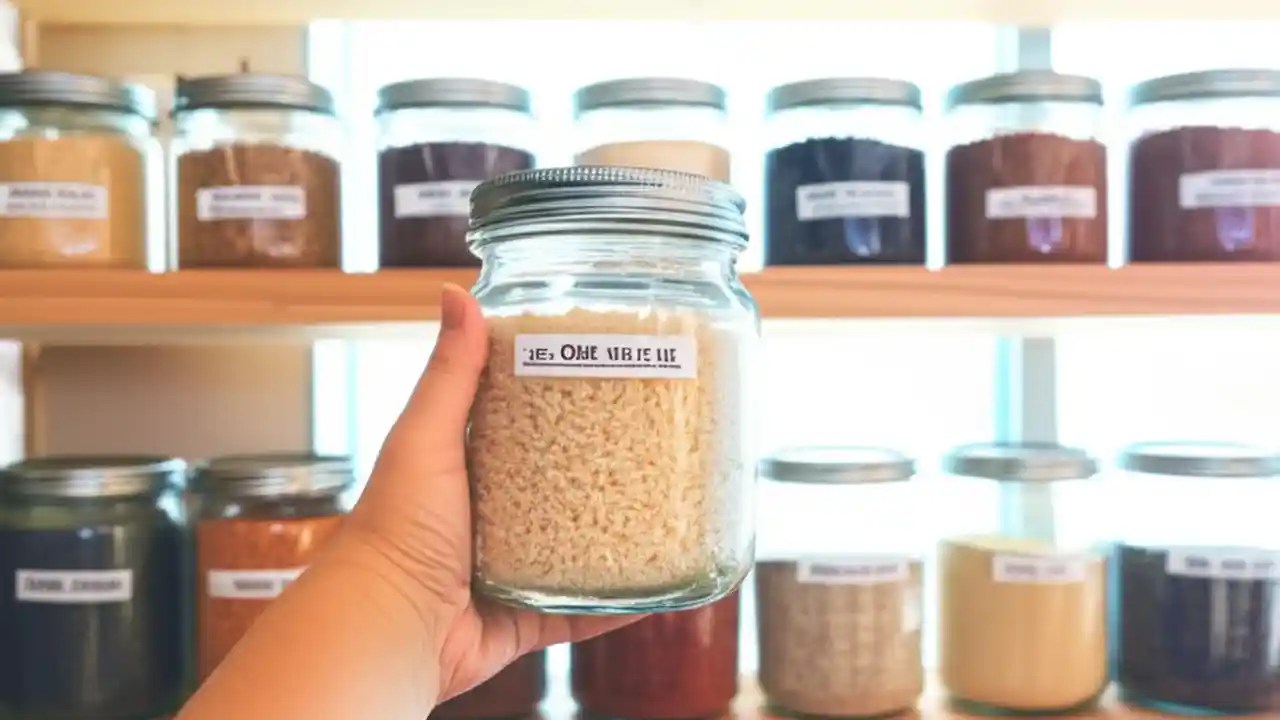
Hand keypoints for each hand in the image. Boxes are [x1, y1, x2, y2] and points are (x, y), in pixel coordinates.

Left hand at [337, 284, 637, 703]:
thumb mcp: (426, 439)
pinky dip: (618, 603)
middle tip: (657, 444)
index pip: (526, 426)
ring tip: (669, 511)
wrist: (386, 626)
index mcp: (468, 468)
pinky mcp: (525, 619)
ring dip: (617, 535)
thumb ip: (450, 373)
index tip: (613, 377)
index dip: (567, 403)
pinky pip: (581, 612)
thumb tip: (455, 291)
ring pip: (577, 549)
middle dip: (603, 471)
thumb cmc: (395, 529)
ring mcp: (510, 570)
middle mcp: (491, 518)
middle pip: (560, 487)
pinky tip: (658, 585)